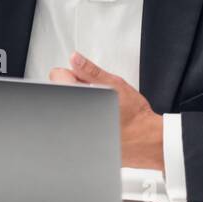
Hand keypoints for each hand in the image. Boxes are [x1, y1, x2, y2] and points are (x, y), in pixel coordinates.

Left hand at [49, 52, 163, 170]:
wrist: (146, 139)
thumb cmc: (134, 115)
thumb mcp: (114, 84)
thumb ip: (91, 70)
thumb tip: (75, 59)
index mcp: (78, 98)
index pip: (56, 76)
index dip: (72, 74)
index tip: (85, 80)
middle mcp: (73, 118)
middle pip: (60, 92)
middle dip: (74, 89)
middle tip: (95, 94)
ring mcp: (75, 131)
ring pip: (66, 109)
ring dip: (78, 105)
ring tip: (98, 109)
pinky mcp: (82, 143)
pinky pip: (73, 125)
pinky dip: (82, 120)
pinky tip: (99, 121)